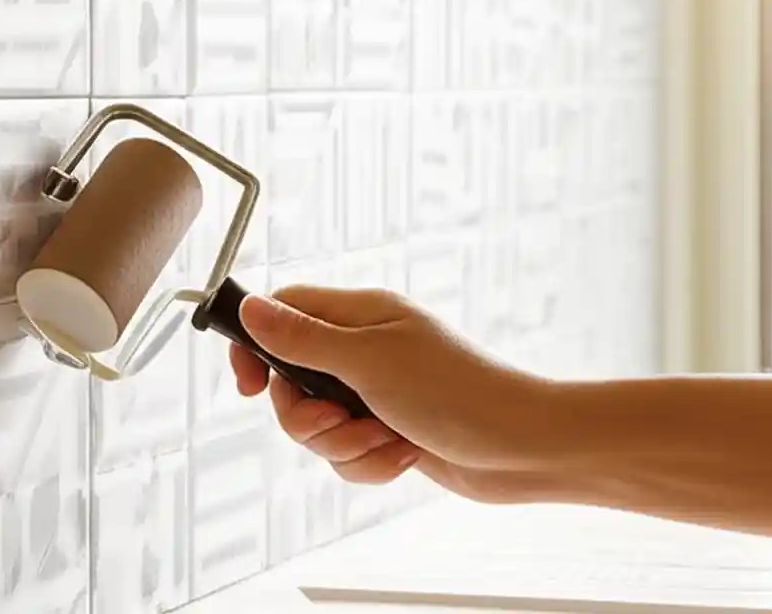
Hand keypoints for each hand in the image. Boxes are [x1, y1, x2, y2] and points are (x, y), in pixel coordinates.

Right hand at [230, 286, 570, 502]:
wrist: (522, 449)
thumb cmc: (457, 393)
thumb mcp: (368, 362)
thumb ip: (303, 339)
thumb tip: (250, 308)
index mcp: (359, 314)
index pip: (283, 311)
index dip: (256, 345)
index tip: (248, 385)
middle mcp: (363, 348)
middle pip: (290, 380)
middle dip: (308, 416)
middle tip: (339, 420)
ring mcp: (374, 391)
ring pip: (316, 425)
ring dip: (344, 445)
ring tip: (385, 440)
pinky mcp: (387, 430)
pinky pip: (346, 454)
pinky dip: (368, 463)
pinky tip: (404, 457)